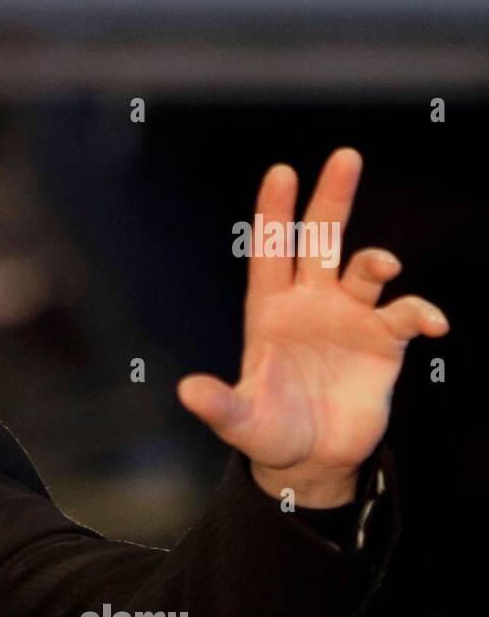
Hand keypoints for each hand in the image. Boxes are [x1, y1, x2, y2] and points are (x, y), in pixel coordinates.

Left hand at [177, 147, 448, 506]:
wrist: (312, 459)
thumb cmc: (268, 431)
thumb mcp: (239, 420)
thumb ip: (218, 404)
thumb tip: (188, 391)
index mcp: (269, 312)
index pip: (269, 253)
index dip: (273, 215)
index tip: (281, 171)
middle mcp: (310, 304)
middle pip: (320, 241)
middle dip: (331, 200)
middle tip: (345, 157)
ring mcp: (349, 318)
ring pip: (365, 269)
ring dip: (375, 260)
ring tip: (382, 264)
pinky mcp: (383, 343)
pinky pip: (405, 314)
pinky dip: (419, 312)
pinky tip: (430, 322)